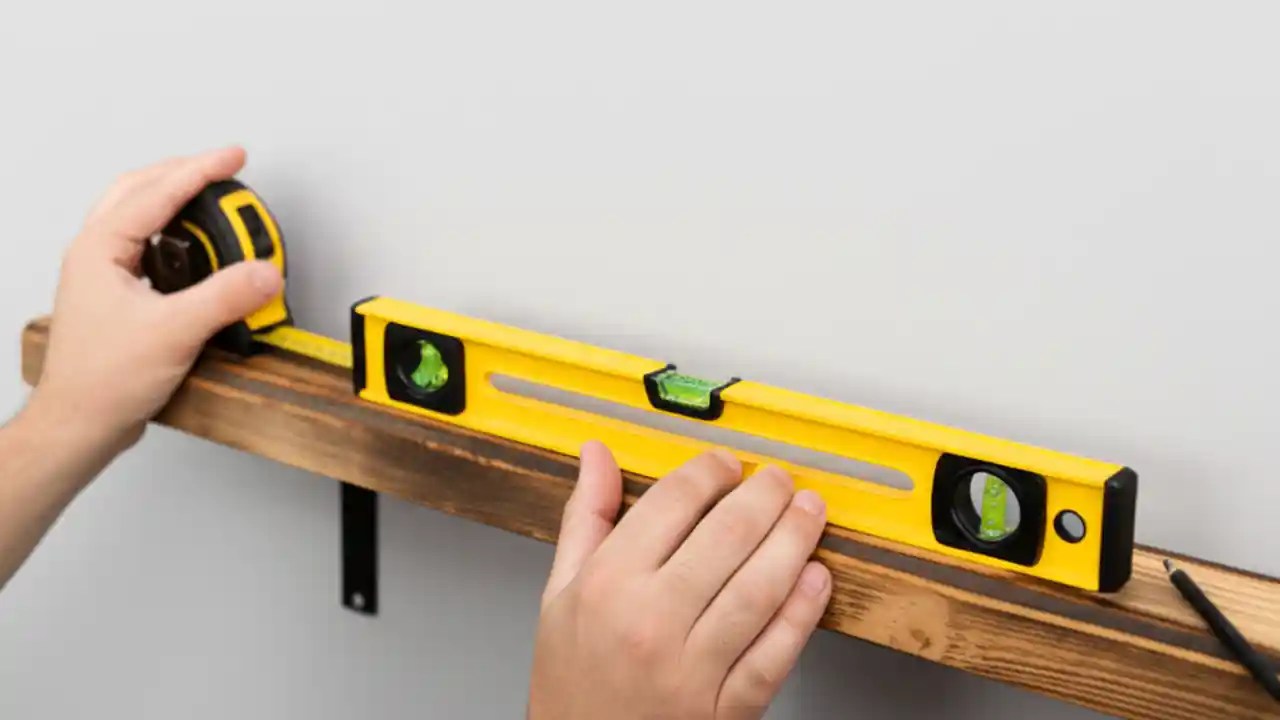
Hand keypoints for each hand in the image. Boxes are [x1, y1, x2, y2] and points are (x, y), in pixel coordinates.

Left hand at [28, 147, 282, 458]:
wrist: (80, 422)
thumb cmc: (101, 382)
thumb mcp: (174, 332)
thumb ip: (225, 298)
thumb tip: (264, 271)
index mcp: (100, 249)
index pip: (158, 192)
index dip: (201, 169)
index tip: (233, 157)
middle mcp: (96, 255)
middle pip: (138, 190)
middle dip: (182, 172)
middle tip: (221, 169)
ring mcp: (103, 275)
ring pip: (137, 215)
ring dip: (173, 200)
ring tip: (210, 200)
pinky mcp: (117, 297)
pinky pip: (145, 245)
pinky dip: (172, 233)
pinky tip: (196, 251)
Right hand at [529, 443, 832, 718]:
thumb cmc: (573, 682)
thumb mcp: (560, 594)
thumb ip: (586, 519)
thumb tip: (596, 454)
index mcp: (606, 585)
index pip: (672, 502)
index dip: (710, 471)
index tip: (726, 465)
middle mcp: (650, 622)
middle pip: (728, 534)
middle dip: (767, 495)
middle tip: (780, 481)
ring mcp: (692, 669)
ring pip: (761, 587)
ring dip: (796, 540)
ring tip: (808, 513)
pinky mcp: (727, 709)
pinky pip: (776, 651)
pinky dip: (804, 611)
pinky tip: (816, 579)